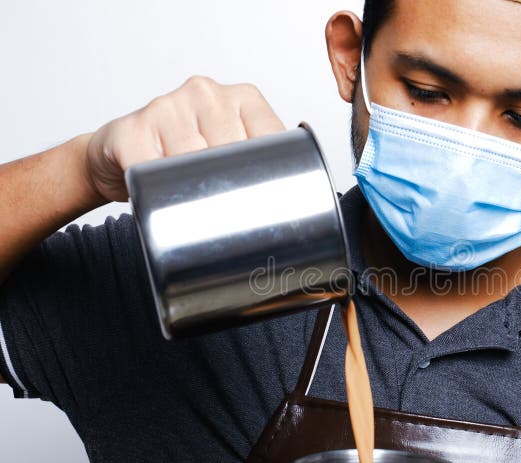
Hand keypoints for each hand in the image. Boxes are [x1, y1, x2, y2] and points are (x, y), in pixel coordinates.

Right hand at [85, 76, 284, 201]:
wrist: (117, 154)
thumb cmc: (181, 155)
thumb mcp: (228, 151)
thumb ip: (258, 162)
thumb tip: (295, 199)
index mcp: (240, 97)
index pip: (268, 136)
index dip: (265, 171)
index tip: (259, 193)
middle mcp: (205, 93)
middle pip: (232, 150)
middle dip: (230, 183)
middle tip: (222, 203)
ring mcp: (167, 107)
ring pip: (192, 159)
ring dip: (191, 186)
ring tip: (188, 196)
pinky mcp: (131, 128)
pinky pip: (149, 167)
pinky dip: (154, 187)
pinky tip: (157, 189)